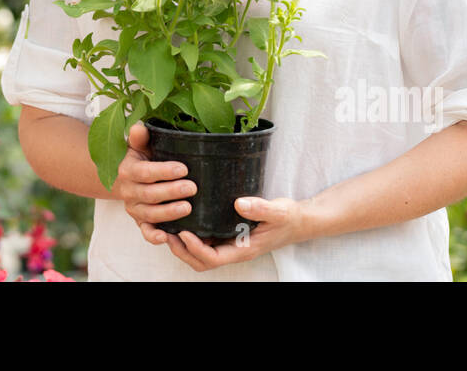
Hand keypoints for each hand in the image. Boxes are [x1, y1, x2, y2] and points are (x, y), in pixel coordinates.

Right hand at [111, 121, 195, 246]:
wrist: (125, 179)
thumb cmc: (140, 159)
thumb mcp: (139, 146)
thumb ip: (140, 137)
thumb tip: (140, 126)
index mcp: (128, 170)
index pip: (145, 172)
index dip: (163, 171)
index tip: (183, 168)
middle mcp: (128, 191)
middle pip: (149, 194)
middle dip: (171, 191)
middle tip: (193, 187)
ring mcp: (133, 208)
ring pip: (149, 214)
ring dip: (168, 213)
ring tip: (188, 208)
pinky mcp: (139, 222)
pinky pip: (145, 231)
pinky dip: (153, 236)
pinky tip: (166, 238)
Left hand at [163, 196, 308, 271]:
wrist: (299, 221)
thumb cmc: (288, 219)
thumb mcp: (278, 211)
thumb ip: (260, 208)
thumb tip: (239, 204)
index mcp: (243, 249)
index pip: (213, 258)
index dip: (195, 249)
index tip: (184, 232)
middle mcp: (233, 249)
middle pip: (201, 261)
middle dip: (182, 250)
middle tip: (167, 232)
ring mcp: (230, 243)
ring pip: (200, 253)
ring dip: (183, 244)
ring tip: (169, 226)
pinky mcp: (228, 234)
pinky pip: (206, 240)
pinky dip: (191, 235)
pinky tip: (183, 218)